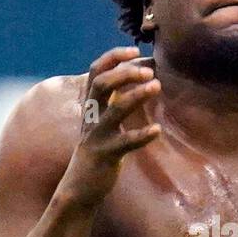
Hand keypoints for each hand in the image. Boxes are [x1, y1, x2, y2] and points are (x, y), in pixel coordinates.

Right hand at [59, 46, 161, 206]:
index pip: (96, 71)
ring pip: (113, 111)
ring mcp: (97, 136)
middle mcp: (91, 117)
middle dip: (124, 74)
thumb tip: (140, 74)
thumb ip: (116, 98)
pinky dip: (141, 135)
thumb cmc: (100, 148)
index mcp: (91, 105)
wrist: (80, 186)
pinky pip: (124, 143)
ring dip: (135, 96)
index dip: (113, 57)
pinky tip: (156, 129)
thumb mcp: (104, 120)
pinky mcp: (106, 156)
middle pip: (101, 84)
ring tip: (157, 86)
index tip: (134, 50)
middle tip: (149, 71)